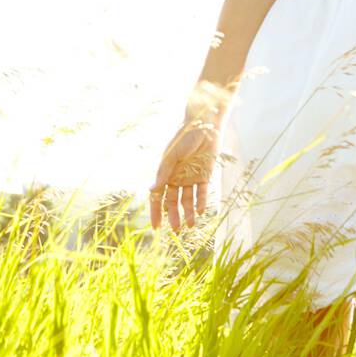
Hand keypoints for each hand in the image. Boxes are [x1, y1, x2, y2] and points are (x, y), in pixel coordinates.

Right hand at [149, 117, 216, 232]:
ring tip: (190, 225)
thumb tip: (151, 190)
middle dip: (173, 216)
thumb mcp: (171, 156)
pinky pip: (201, 192)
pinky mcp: (204, 175)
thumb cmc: (184, 137)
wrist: (204, 125)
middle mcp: (176, 178)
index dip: (156, 212)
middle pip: (173, 202)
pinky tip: (201, 211)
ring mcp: (190, 177)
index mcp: (165, 173)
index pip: (158, 197)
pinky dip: (200, 202)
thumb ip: (163, 173)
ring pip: (187, 200)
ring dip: (188, 213)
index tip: (156, 227)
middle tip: (175, 231)